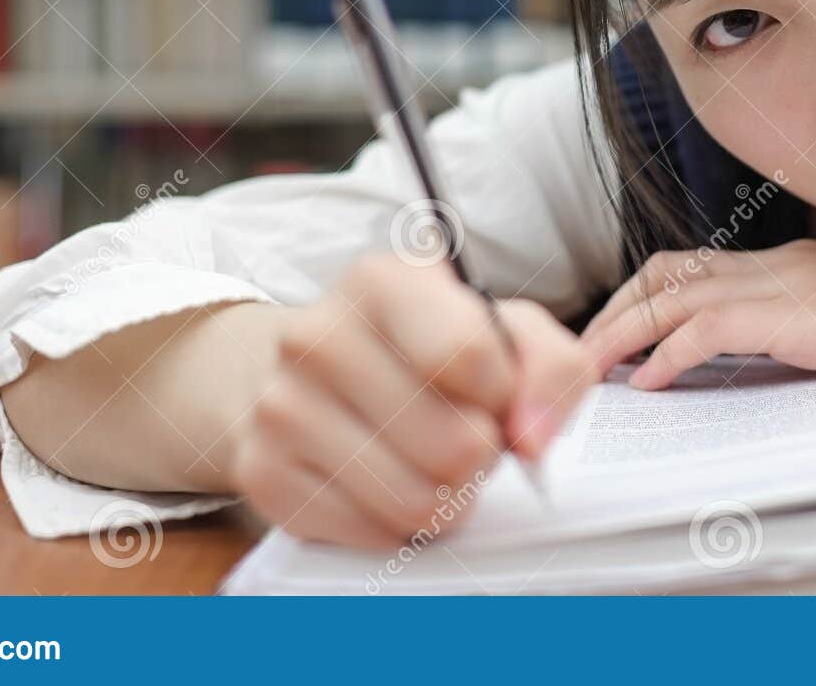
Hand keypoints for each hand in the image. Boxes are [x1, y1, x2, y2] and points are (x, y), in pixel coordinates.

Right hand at [229, 252, 597, 550]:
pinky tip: (385, 482)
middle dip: (481, 454)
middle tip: (465, 433)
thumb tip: (532, 442)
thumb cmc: (427, 347)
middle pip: (453, 444)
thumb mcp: (506, 329)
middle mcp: (318, 336)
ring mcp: (281, 406)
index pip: (466, 356)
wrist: (312, 369)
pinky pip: (372, 534)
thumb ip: (552, 368)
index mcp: (382, 282)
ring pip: (416, 501)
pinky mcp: (263, 472)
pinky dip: (398, 523)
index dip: (505, 394)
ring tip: (431, 461)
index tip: (497, 393)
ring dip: (447, 497)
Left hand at [579, 237, 815, 389]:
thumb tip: (775, 358)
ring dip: (620, 332)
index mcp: (789, 264)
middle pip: (665, 273)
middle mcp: (775, 264)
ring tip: (587, 368)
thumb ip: (812, 329)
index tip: (617, 332)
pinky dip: (667, 353)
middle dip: (614, 309)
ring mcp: (783, 284)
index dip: (645, 296)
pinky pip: (707, 330)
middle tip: (581, 351)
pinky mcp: (795, 315)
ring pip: (672, 297)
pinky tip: (646, 382)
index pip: (692, 266)